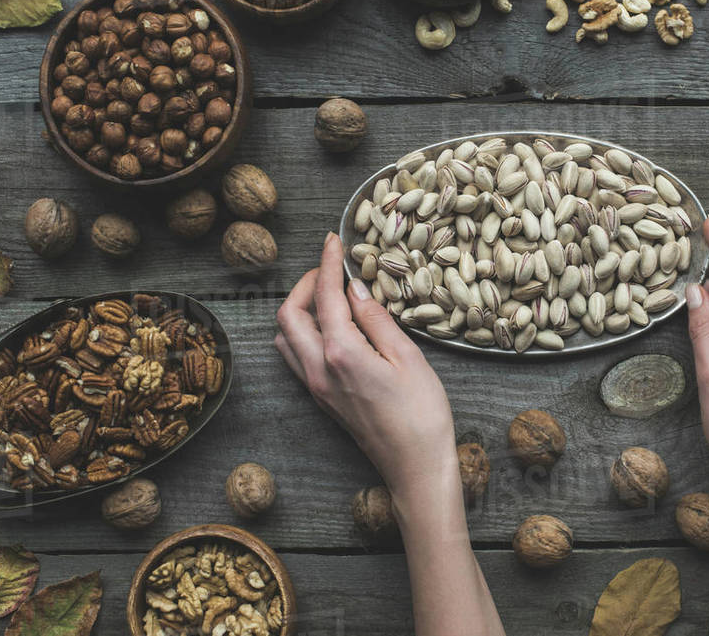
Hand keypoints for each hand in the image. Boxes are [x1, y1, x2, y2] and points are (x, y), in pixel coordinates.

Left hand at [275, 233, 459, 505]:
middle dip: (305, 283)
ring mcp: (316, 387)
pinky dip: (303, 331)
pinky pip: (296, 357)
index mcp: (341, 353)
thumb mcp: (408, 358)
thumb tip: (357, 288)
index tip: (334, 240)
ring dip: (300, 308)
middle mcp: (318, 369)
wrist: (414, 467)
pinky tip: (331, 326)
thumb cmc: (422, 415)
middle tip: (331, 267)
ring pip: (286, 337)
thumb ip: (377, 319)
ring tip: (330, 294)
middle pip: (289, 314)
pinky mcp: (322, 399)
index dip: (327, 263)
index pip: (324, 296)